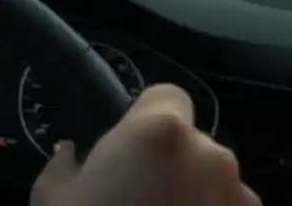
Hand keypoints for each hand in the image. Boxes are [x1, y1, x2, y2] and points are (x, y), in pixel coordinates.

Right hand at [31, 84, 259, 205]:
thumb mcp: (51, 200)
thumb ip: (66, 167)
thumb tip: (73, 155)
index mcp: (159, 133)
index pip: (168, 96)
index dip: (147, 119)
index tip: (128, 150)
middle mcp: (212, 158)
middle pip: (196, 147)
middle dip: (173, 168)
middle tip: (138, 202)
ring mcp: (240, 203)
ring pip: (217, 188)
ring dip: (197, 203)